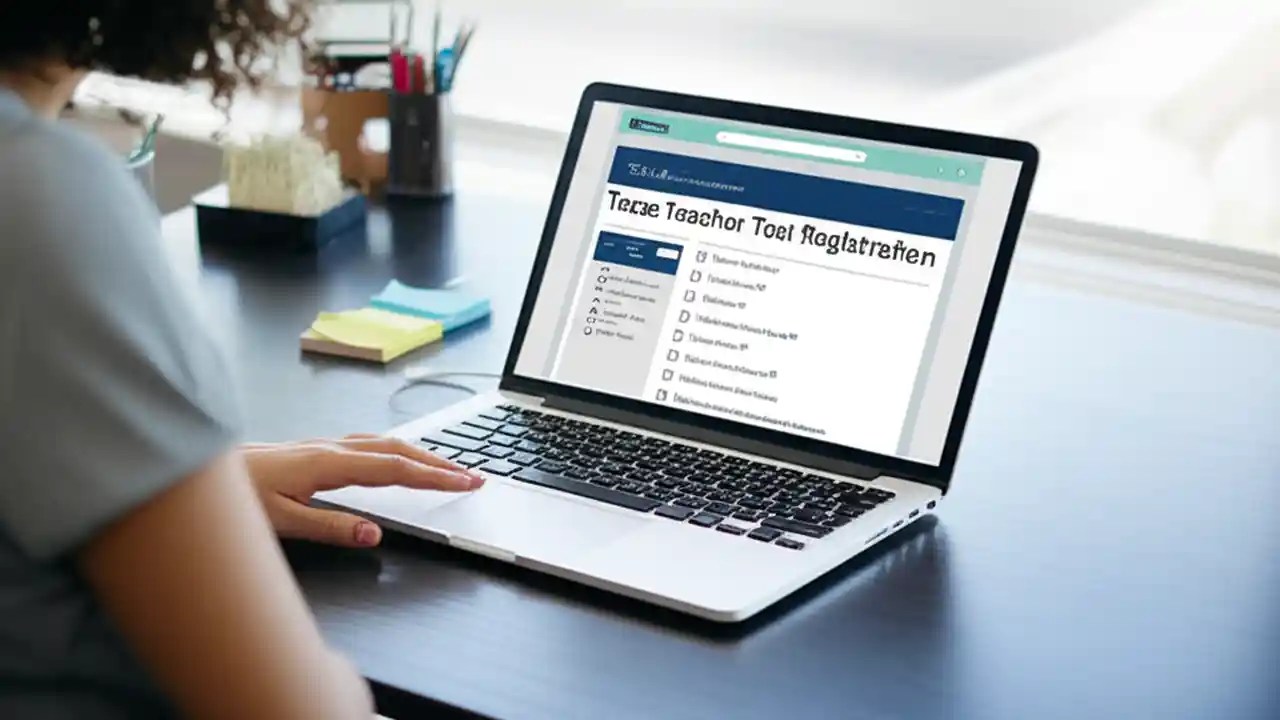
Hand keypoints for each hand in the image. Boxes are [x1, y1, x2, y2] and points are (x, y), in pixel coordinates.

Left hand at [242, 434, 484, 547]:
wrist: (192, 470)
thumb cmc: (231, 497)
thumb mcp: (278, 522)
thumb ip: (329, 527)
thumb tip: (375, 533)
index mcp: (326, 463)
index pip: (393, 470)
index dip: (434, 476)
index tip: (465, 482)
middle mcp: (328, 448)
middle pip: (397, 449)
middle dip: (439, 461)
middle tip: (473, 475)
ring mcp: (321, 445)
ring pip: (383, 443)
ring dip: (420, 453)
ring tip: (446, 467)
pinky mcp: (313, 449)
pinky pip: (367, 444)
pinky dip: (394, 450)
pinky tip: (396, 457)